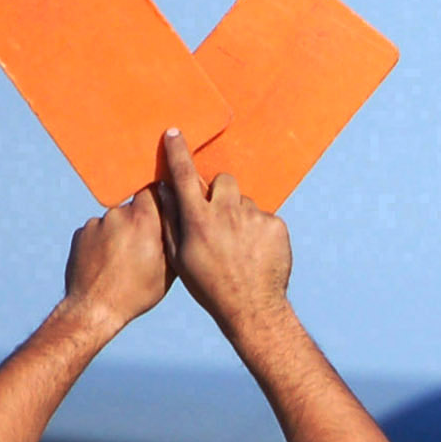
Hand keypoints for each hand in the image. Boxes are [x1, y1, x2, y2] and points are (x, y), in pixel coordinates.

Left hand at [60, 192, 169, 331]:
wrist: (94, 308)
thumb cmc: (137, 292)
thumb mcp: (169, 269)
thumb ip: (175, 237)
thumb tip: (180, 216)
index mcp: (143, 220)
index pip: (154, 191)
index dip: (161, 201)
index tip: (165, 214)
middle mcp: (118, 214)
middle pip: (135, 208)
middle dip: (141, 223)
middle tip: (145, 248)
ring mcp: (96, 223)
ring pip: (116, 221)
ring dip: (121, 234)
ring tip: (124, 262)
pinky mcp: (80, 233)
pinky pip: (98, 232)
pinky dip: (104, 243)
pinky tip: (108, 264)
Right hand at [157, 127, 292, 340]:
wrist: (252, 308)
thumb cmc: (209, 286)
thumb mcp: (181, 257)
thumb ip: (171, 220)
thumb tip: (165, 190)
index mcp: (198, 219)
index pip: (184, 176)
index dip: (178, 152)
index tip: (175, 133)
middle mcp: (226, 212)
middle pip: (223, 181)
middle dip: (220, 193)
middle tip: (219, 219)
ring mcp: (254, 217)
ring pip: (245, 203)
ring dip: (240, 216)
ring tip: (240, 247)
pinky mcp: (276, 225)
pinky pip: (264, 218)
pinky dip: (259, 231)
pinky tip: (256, 253)